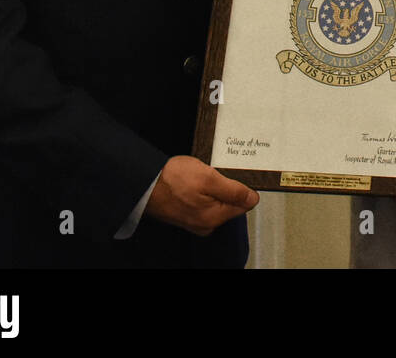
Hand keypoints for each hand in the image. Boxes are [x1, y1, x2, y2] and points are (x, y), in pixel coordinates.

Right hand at [144, 155, 259, 235]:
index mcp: (215, 218)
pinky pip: (203, 201)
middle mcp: (206, 224)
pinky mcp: (186, 214)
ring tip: (199, 175)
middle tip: (212, 172)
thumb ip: (233, 190)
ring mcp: (195, 220)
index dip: (242, 187)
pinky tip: (192, 181)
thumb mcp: (208, 178)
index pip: (244, 204)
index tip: (233, 174)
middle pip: (230, 203)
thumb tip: (253, 198)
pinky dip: (201, 190)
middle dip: (225, 186)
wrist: (142, 183)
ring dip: (213, 186)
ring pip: (216, 200)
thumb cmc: (172, 180)